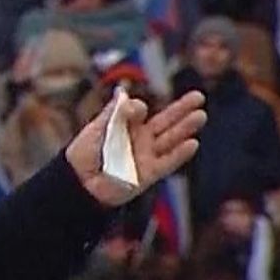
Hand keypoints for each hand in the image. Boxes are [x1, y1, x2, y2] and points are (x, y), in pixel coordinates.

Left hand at [65, 90, 205, 206]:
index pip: (141, 111)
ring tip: (201, 115)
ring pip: (170, 140)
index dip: (138, 109)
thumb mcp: (97, 129)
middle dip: (182, 109)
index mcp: (127, 126)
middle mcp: (140, 140)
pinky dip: (180, 154)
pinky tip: (193, 143)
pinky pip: (167, 163)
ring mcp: (146, 156)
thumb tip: (129, 97)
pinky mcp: (148, 174)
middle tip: (199, 96)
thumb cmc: (83, 155)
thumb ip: (114, 113)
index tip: (137, 109)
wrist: (79, 183)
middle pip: (165, 122)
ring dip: (185, 128)